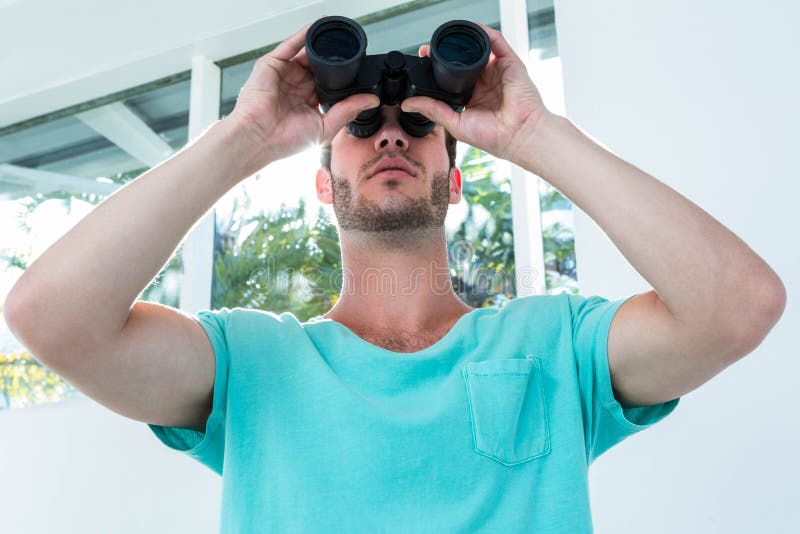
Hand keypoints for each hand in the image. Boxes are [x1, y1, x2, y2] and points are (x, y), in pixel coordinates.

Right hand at [228, 19, 379, 166]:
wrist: (259, 138)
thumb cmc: (284, 141)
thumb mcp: (325, 127)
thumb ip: (347, 110)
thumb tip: (371, 100)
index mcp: (308, 101)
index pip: (329, 82)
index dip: (342, 75)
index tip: (358, 68)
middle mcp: (296, 85)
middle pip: (319, 65)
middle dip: (334, 58)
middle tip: (353, 49)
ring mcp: (284, 73)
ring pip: (307, 52)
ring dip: (322, 43)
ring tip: (340, 35)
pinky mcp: (272, 64)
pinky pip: (291, 44)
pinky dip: (304, 34)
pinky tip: (318, 28)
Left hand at [400, 22, 550, 164]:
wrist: (519, 135)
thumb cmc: (495, 137)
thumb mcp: (456, 124)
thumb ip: (433, 111)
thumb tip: (408, 104)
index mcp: (473, 98)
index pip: (452, 78)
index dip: (438, 70)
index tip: (424, 63)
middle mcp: (485, 83)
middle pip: (463, 61)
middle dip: (447, 53)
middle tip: (429, 50)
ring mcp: (497, 72)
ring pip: (478, 49)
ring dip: (463, 41)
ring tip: (446, 39)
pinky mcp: (510, 63)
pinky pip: (496, 41)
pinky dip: (483, 32)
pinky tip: (471, 30)